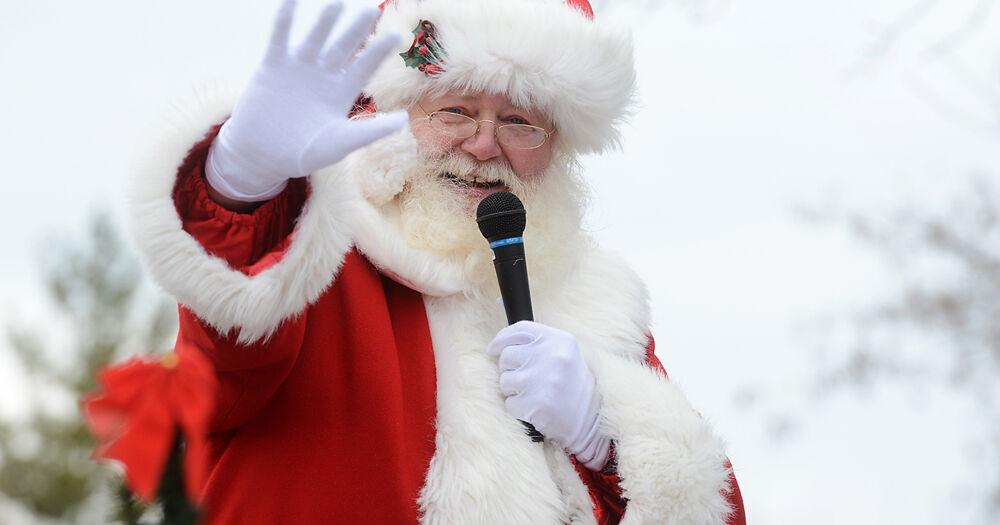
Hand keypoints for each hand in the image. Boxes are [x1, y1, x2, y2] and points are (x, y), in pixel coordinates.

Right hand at [206, 0, 407, 200]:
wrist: (262, 156)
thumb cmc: (303, 154)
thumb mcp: (340, 143)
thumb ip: (370, 131)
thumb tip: (405, 120)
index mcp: (341, 93)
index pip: (365, 67)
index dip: (379, 52)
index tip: (397, 35)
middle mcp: (323, 76)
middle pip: (344, 47)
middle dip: (357, 29)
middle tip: (372, 10)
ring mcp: (298, 68)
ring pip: (315, 38)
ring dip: (325, 21)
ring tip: (337, 2)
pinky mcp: (272, 66)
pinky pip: (279, 38)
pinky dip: (285, 20)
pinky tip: (290, 0)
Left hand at [486, 321, 610, 469]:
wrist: (591, 419)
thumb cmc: (572, 385)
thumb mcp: (564, 354)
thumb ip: (537, 344)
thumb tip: (498, 345)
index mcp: (560, 340)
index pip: (520, 329)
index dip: (502, 339)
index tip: (493, 348)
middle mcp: (551, 356)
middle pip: (507, 356)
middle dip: (511, 370)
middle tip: (529, 380)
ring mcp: (542, 380)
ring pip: (505, 380)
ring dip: (514, 390)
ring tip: (535, 394)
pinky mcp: (534, 403)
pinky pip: (509, 403)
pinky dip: (518, 408)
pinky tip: (535, 408)